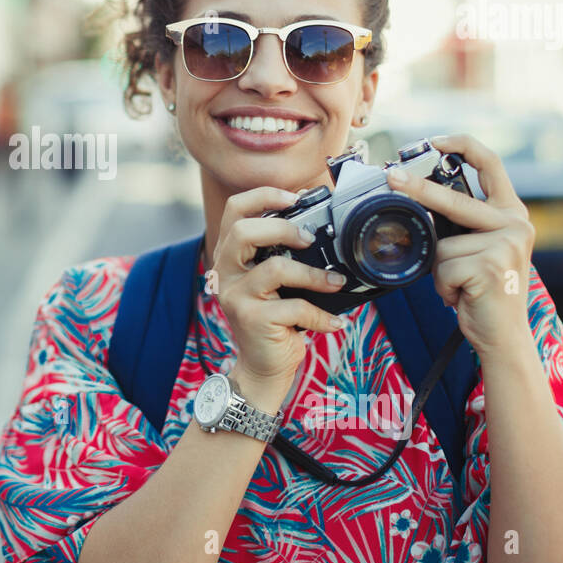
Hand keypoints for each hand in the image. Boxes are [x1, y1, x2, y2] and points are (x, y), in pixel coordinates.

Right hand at [212, 187, 351, 388]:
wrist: (263, 367)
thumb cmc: (276, 319)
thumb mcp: (276, 282)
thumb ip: (285, 255)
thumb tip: (322, 228)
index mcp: (230, 255)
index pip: (235, 210)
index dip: (264, 195)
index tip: (296, 197)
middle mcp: (225, 272)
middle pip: (244, 231)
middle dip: (283, 228)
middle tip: (310, 238)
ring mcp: (236, 296)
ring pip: (275, 269)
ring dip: (314, 274)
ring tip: (336, 281)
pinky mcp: (252, 319)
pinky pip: (295, 307)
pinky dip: (321, 315)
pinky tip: (335, 322)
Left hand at [384, 133, 535, 359]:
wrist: (504, 337)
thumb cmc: (483, 291)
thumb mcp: (480, 250)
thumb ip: (461, 225)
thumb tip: (415, 200)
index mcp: (511, 213)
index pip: (491, 164)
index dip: (462, 145)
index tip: (434, 141)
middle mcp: (516, 224)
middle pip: (457, 199)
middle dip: (419, 189)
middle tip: (392, 177)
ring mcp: (506, 245)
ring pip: (444, 244)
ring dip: (441, 270)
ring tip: (462, 285)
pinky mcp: (491, 267)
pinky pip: (443, 268)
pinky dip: (443, 286)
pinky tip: (463, 296)